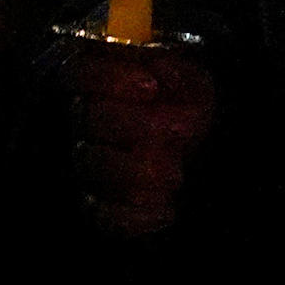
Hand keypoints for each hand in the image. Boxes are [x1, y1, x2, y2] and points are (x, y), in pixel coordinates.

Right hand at [54, 37, 214, 237]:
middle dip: (136, 124)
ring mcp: (86, 164)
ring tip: (175, 174)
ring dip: (136, 170)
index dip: (111, 78)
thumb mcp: (193, 86)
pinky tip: (165, 210)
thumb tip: (162, 69)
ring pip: (92, 165)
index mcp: (101, 84)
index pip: (82, 71)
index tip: (151, 86)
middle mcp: (84, 122)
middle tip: (180, 131)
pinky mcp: (97, 205)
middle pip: (90, 118)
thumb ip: (179, 74)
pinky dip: (134, 215)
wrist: (203, 162)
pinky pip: (102, 215)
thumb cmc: (187, 114)